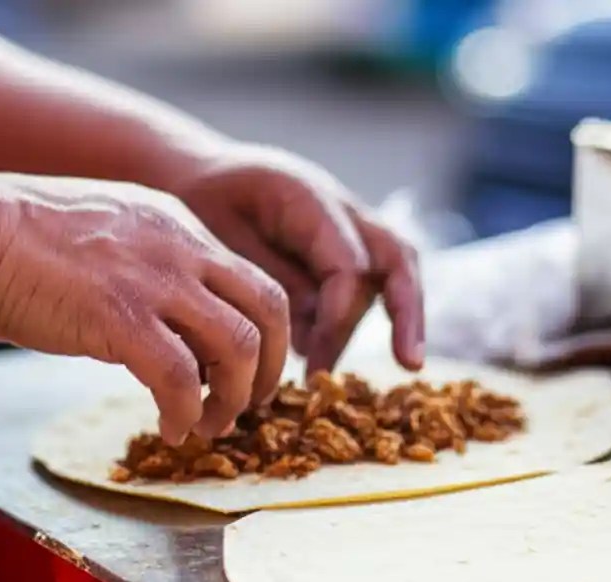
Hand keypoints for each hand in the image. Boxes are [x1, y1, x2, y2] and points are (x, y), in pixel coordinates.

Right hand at [0, 175, 289, 443]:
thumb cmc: (12, 240)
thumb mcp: (101, 237)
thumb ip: (139, 273)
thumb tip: (151, 327)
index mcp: (176, 224)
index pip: (248, 279)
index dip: (257, 331)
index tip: (242, 368)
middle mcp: (180, 246)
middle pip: (268, 307)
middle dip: (271, 365)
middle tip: (253, 402)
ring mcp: (155, 280)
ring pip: (240, 345)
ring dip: (236, 397)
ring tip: (210, 425)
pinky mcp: (123, 318)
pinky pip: (182, 378)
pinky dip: (185, 413)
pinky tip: (170, 430)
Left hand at [170, 142, 423, 372]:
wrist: (200, 175)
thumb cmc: (203, 203)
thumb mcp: (222, 238)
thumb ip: (269, 281)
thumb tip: (308, 340)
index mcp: (308, 199)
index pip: (347, 265)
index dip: (338, 319)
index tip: (315, 367)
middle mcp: (342, 210)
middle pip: (397, 257)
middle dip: (408, 312)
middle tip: (410, 363)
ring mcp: (351, 226)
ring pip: (393, 271)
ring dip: (394, 321)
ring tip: (370, 377)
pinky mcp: (346, 248)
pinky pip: (373, 282)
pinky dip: (357, 320)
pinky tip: (329, 360)